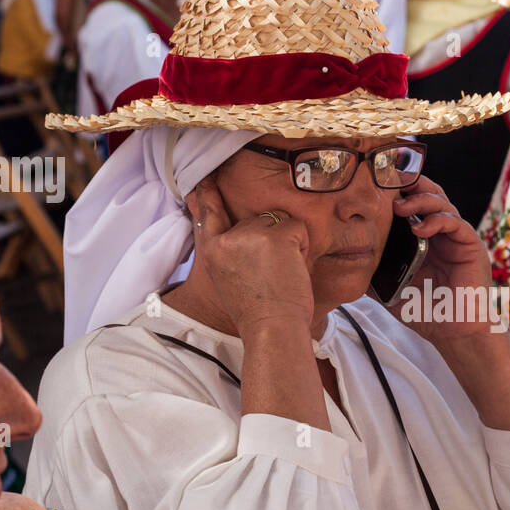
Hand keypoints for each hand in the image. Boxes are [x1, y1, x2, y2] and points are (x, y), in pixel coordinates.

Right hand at [184, 176, 314, 335]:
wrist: (272, 329)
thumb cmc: (258, 313)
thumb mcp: (228, 280)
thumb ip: (230, 254)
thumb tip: (238, 232)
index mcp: (213, 252)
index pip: (209, 216)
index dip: (208, 197)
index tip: (206, 181)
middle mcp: (227, 239)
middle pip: (257, 220)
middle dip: (271, 240)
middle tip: (271, 275)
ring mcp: (251, 235)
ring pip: (279, 221)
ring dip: (288, 243)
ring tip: (282, 272)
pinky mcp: (276, 236)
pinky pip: (298, 227)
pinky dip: (303, 247)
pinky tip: (294, 268)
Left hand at [386, 176, 494, 342]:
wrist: (453, 332)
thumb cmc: (425, 311)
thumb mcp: (391, 289)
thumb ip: (374, 274)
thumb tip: (345, 265)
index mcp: (422, 237)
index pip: (411, 203)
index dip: (397, 191)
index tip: (376, 185)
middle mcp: (440, 232)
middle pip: (428, 194)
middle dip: (410, 185)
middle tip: (390, 184)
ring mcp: (456, 237)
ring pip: (442, 202)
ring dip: (421, 200)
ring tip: (400, 207)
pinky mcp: (470, 245)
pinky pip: (455, 223)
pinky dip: (437, 221)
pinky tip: (420, 229)